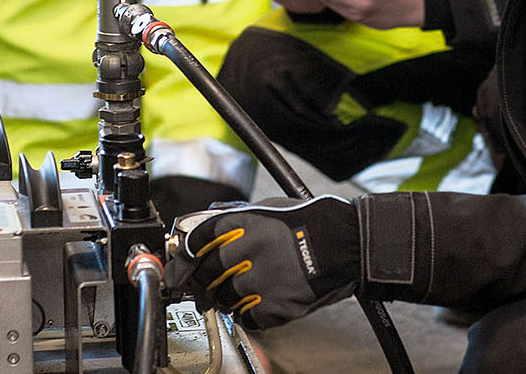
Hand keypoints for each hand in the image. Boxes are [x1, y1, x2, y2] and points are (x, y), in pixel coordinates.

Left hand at [165, 196, 358, 329]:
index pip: (196, 243)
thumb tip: (203, 220)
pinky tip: (259, 303)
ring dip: (225, 299)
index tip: (177, 268)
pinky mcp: (276, 307)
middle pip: (204, 275)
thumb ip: (234, 215)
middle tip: (201, 287)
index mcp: (244, 224)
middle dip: (199, 283)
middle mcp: (248, 252)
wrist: (348, 244)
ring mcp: (262, 282)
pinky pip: (247, 318)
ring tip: (240, 291)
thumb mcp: (269, 207)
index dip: (181, 259)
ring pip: (223, 300)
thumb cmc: (311, 222)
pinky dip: (248, 314)